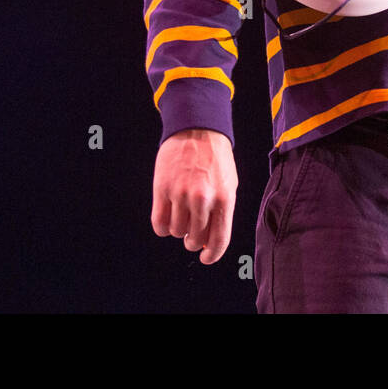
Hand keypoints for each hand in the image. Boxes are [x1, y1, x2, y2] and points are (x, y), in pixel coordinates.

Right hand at [151, 128, 237, 263]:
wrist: (197, 130)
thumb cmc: (215, 159)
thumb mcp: (229, 185)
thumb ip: (222, 213)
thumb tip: (211, 242)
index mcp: (224, 199)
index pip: (219, 240)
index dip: (212, 255)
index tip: (205, 258)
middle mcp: (203, 199)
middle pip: (195, 239)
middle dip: (193, 240)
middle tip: (192, 232)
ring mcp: (181, 194)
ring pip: (176, 232)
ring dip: (178, 229)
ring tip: (181, 215)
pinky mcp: (162, 189)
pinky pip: (159, 223)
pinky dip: (162, 227)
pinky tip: (167, 218)